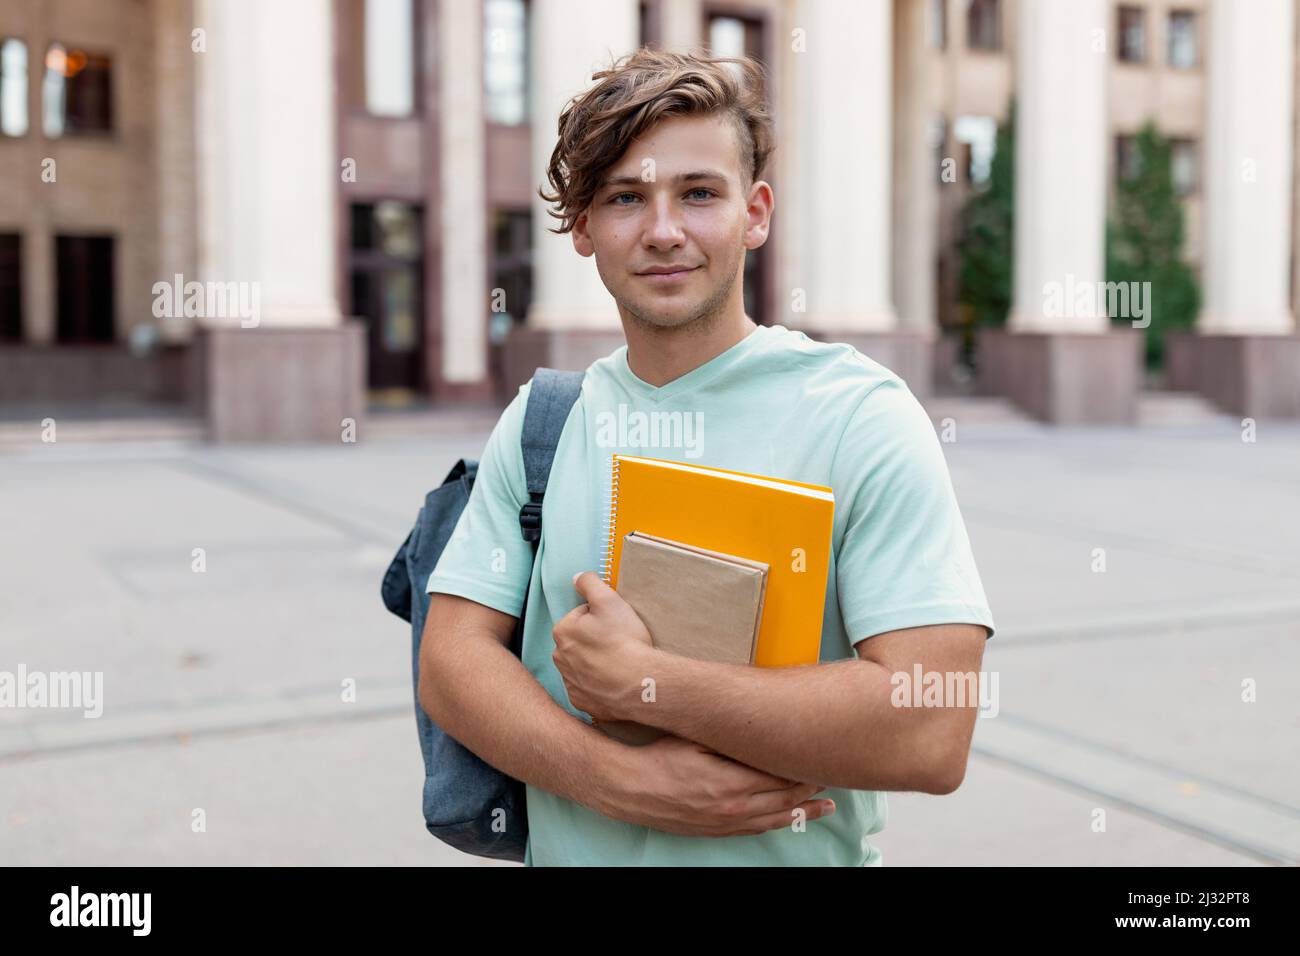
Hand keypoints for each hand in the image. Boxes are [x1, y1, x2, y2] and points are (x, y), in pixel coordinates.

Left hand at [552, 571, 656, 722]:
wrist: (641, 684)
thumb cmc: (625, 640)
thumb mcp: (609, 600)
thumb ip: (589, 583)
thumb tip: (576, 577)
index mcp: (562, 632)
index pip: (581, 616)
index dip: (602, 617)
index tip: (616, 625)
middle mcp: (559, 659)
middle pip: (580, 641)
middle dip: (595, 640)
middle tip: (619, 643)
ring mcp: (570, 683)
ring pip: (583, 665)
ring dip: (596, 662)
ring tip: (619, 663)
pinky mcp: (582, 702)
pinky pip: (589, 688)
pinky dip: (599, 685)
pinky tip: (615, 682)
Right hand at [598, 734, 835, 837]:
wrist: (627, 788)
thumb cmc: (658, 757)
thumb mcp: (695, 736)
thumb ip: (728, 735)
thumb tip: (759, 727)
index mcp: (731, 781)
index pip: (781, 777)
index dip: (805, 770)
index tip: (823, 759)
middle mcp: (733, 807)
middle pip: (784, 799)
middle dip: (810, 788)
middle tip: (831, 777)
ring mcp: (724, 822)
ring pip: (774, 819)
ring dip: (802, 812)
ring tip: (825, 807)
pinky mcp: (714, 829)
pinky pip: (754, 830)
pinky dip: (776, 824)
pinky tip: (786, 820)